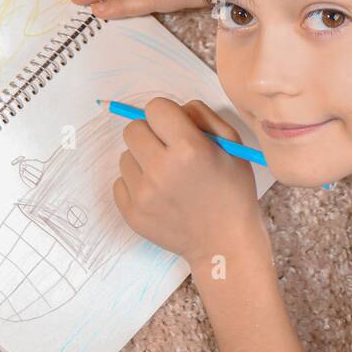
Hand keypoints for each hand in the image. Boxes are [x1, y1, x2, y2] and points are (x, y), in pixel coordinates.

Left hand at [114, 96, 266, 267]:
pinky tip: (158, 194)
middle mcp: (162, 170)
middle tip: (168, 150)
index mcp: (189, 148)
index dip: (166, 115)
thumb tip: (172, 109)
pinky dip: (136, 184)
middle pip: (133, 128)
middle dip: (150, 134)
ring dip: (142, 160)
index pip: (154, 107)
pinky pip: (120, 182)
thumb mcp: (231, 143)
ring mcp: (143, 194)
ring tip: (166, 176)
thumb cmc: (231, 190)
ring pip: (125, 155)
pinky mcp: (131, 213)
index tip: (175, 128)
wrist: (224, 244)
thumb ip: (201, 115)